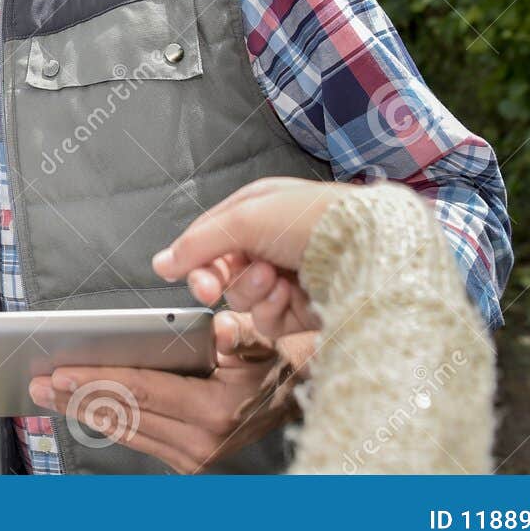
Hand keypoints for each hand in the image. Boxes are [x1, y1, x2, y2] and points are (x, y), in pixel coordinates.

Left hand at [27, 312, 305, 473]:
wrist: (297, 396)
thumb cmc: (273, 360)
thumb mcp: (262, 341)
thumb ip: (238, 335)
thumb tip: (222, 328)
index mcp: (216, 411)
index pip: (141, 392)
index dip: (97, 380)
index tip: (59, 371)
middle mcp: (203, 441)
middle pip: (125, 414)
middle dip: (77, 397)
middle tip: (37, 383)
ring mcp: (195, 457)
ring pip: (126, 431)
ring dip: (84, 410)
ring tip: (49, 393)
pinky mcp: (190, 461)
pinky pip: (138, 439)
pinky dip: (108, 421)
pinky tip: (83, 407)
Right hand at [153, 176, 344, 343]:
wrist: (367, 250)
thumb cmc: (314, 219)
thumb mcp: (245, 218)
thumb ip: (199, 242)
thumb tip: (162, 262)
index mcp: (255, 211)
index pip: (208, 240)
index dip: (195, 261)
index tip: (194, 280)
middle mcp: (269, 243)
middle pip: (222, 274)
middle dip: (223, 280)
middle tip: (216, 287)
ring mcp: (285, 276)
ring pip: (242, 299)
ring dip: (253, 291)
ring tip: (275, 277)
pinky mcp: (301, 307)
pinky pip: (268, 319)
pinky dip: (274, 310)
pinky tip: (290, 294)